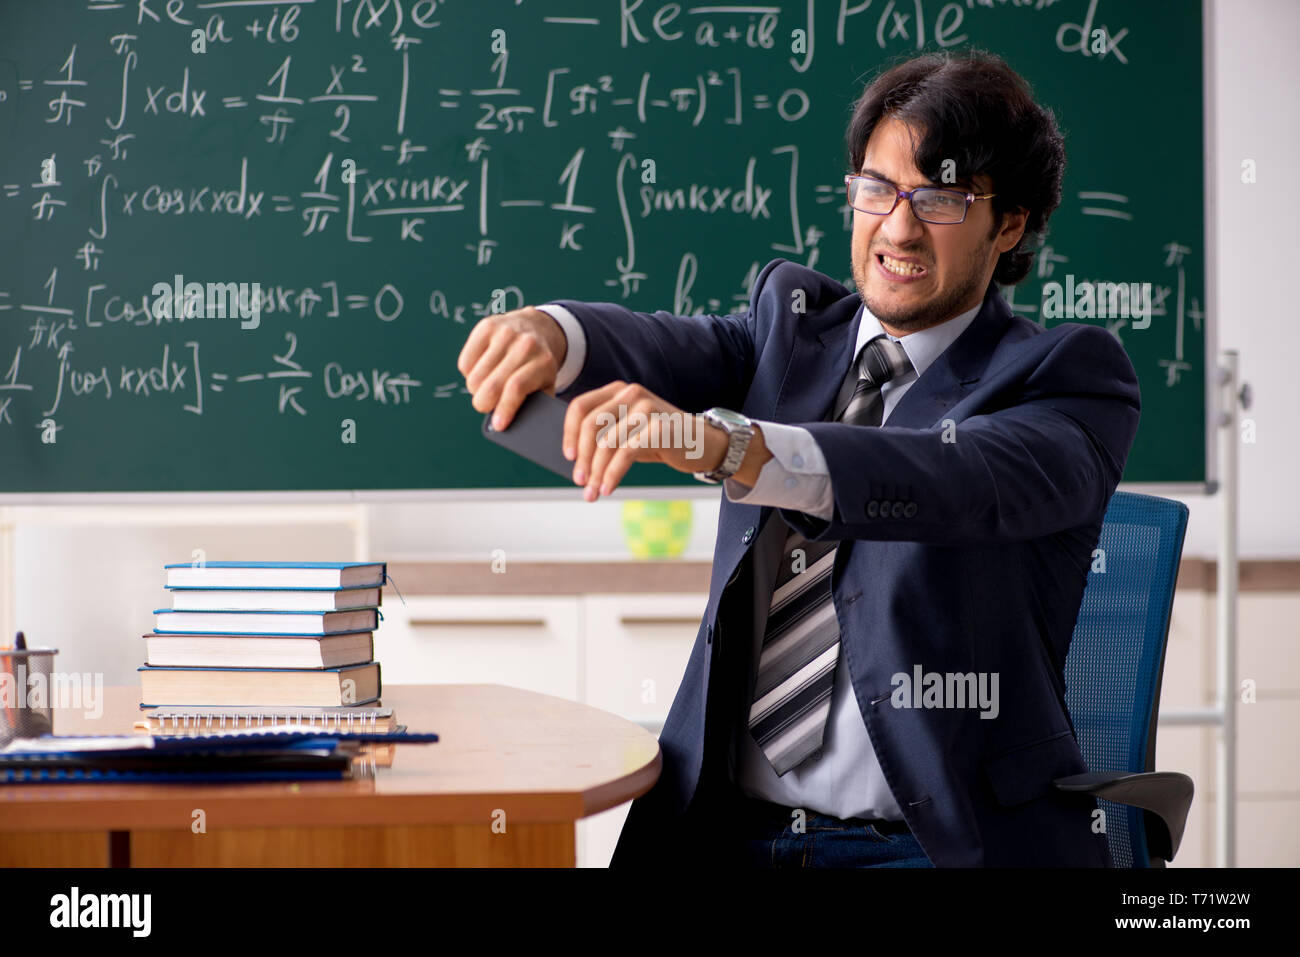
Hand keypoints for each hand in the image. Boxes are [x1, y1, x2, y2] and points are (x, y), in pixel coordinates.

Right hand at [457, 307, 567, 429]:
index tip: (498, 425)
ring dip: (476, 391)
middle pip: (491, 386)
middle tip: (487, 407)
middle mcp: (524, 345)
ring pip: (474, 377)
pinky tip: (481, 372)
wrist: (536, 328)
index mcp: (543, 362)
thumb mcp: (546, 383)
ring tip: (487, 389)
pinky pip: (465, 364)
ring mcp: (504, 333)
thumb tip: (510, 425)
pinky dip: (469, 375)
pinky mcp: (486, 327)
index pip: (515, 388)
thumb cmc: (537, 365)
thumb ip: (535, 404)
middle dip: (484, 404)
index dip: (504, 409)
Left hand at [562, 381, 728, 500]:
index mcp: (618, 391)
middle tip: (580, 482)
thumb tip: (576, 461)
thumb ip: (605, 435)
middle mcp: (630, 394)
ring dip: (597, 473)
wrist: (703, 443)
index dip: (569, 433)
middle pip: (591, 426)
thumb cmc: (660, 439)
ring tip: (593, 492)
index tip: (568, 457)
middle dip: (583, 458)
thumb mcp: (629, 431)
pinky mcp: (657, 427)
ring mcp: (645, 408)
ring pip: (607, 444)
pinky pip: (625, 454)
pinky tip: (609, 488)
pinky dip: (613, 474)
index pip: (581, 407)